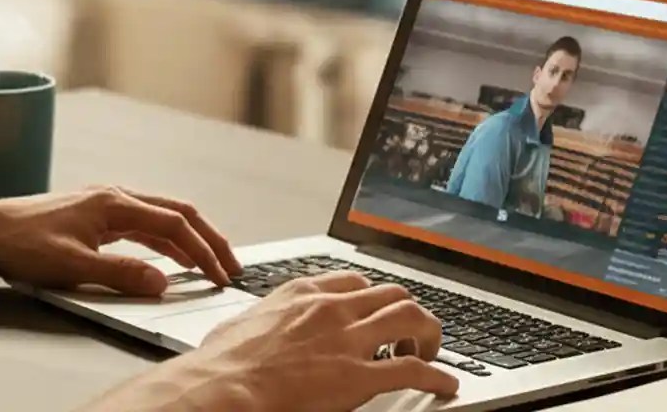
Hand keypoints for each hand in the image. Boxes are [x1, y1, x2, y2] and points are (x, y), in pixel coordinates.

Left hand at [0, 186, 243, 296]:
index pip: (175, 224)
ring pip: (161, 217)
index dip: (203, 250)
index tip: (219, 275)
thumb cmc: (22, 244)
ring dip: (188, 240)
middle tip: (230, 266)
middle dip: (208, 239)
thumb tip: (163, 282)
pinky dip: (164, 240)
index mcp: (115, 204)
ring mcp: (106, 204)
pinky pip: (143, 224)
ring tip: (208, 265)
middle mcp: (115, 197)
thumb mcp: (73, 266)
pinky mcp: (96, 215)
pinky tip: (169, 258)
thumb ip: (121, 274)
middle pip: (177, 213)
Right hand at [190, 272, 458, 410]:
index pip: (353, 281)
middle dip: (406, 311)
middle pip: (390, 293)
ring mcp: (348, 341)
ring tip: (429, 352)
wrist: (224, 386)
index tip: (375, 310)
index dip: (372, 297)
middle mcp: (331, 309)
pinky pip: (413, 370)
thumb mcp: (241, 324)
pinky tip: (444, 385)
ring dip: (427, 334)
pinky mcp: (358, 376)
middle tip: (408, 333)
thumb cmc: (222, 363)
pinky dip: (437, 376)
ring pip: (409, 317)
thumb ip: (263, 320)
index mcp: (302, 293)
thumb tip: (256, 329)